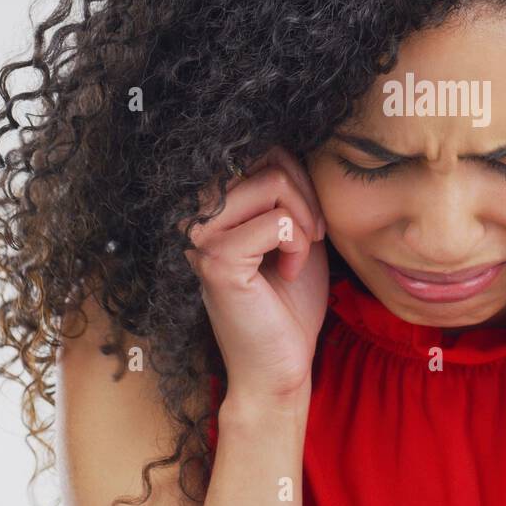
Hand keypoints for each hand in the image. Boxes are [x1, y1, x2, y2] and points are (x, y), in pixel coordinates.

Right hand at [180, 146, 328, 404]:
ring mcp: (199, 237)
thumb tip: (292, 140)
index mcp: (209, 204)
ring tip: (299, 251)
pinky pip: (278, 221)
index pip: (260, 147)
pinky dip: (298, 245)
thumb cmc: (289, 300)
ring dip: (304, 219)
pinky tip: (288, 269)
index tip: (307, 218)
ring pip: (273, 182)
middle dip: (306, 194)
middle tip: (311, 235)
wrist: (280, 364)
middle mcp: (194, 215)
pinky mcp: (217, 262)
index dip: (298, 174)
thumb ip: (286, 186)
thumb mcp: (294, 228)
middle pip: (268, 158)